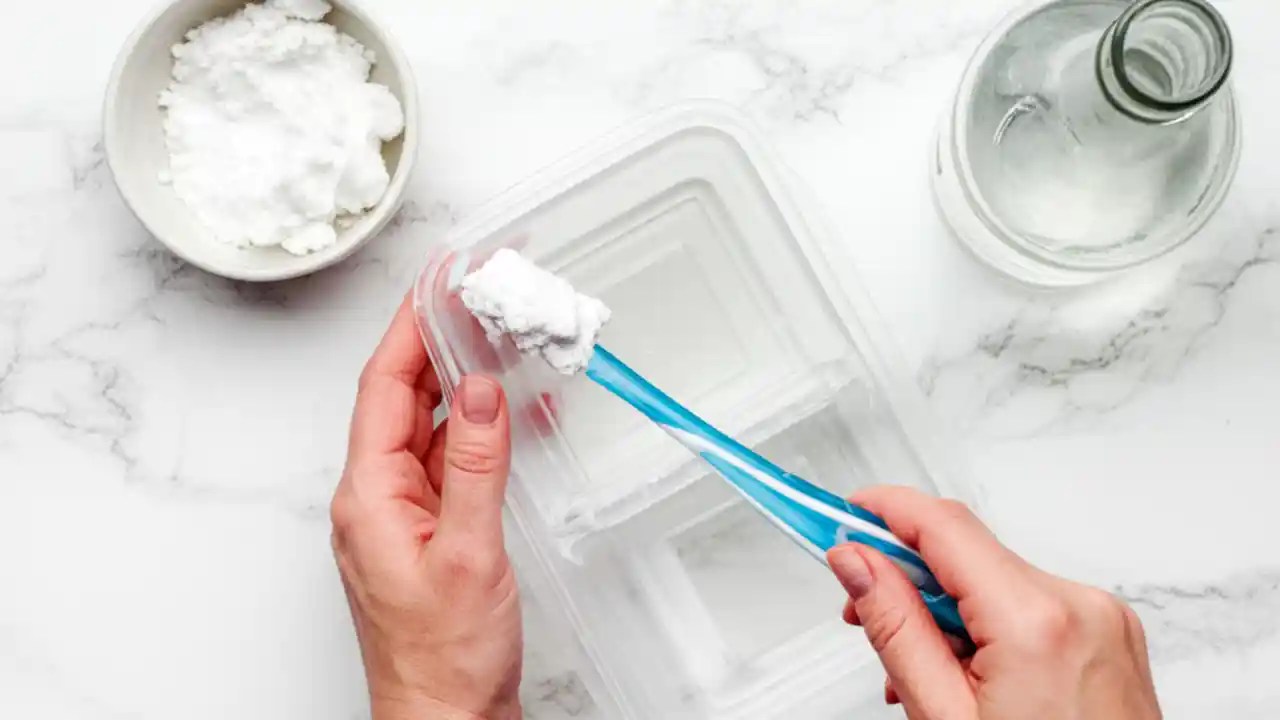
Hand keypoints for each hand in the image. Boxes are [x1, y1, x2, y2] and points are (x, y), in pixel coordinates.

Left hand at [330, 296, 522, 719]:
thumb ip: (474, 465)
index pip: (383, 385)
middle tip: (476, 294)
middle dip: (438, 339)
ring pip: (424, 425)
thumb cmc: (444, 657)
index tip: (439, 278)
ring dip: (460, 381)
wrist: (444, 719)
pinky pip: (445, 461)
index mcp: (369, 495)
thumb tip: (478, 391)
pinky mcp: (424, 530)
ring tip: (498, 336)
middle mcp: (375, 497)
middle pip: (399, 396)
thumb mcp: (470, 553)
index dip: (411, 324)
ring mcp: (398, 514)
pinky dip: (475, 430)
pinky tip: (510, 414)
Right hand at [828, 487, 1159, 719]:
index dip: (880, 512)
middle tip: (861, 609)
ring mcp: (1104, 620)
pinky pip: (1030, 606)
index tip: (837, 515)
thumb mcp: (945, 717)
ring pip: (995, 580)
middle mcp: (1081, 606)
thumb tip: (857, 564)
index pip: (942, 526)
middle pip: (967, 554)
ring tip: (920, 671)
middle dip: (906, 576)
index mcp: (1039, 622)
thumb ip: (895, 628)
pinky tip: (965, 673)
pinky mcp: (1109, 635)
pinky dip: (987, 626)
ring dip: (945, 609)